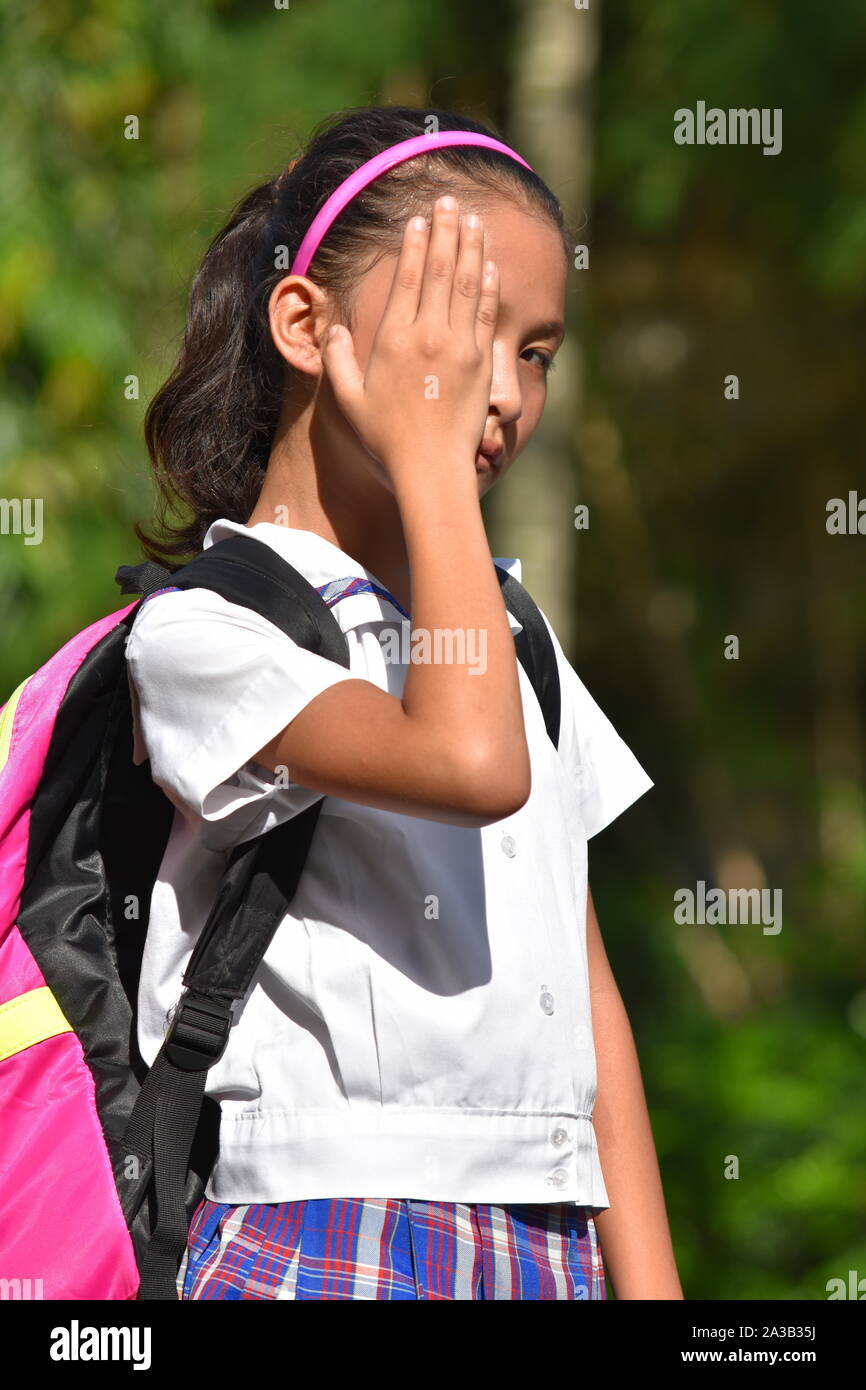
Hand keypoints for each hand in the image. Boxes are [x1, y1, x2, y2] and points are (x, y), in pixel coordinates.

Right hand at [320, 195, 498, 492]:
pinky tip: (490, 264)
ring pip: (467, 284)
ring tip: (473, 219)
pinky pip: (486, 314)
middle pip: (440, 270)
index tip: (418, 219)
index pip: (406, 278)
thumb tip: (335, 331)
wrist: (431, 468)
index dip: (414, 244)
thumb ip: (339, 361)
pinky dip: (489, 285)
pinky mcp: (482, 363)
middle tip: (450, 201)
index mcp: (393, 339)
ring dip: (470, 247)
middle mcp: (428, 335)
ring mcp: (459, 347)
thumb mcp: (350, 400)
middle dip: (445, 230)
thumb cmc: (386, 440)